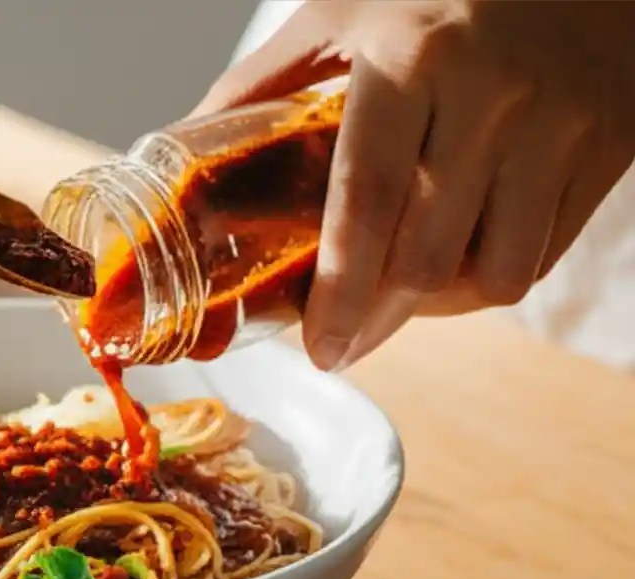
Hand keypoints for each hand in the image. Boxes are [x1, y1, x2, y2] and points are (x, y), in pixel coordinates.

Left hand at [196, 0, 634, 369]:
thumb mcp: (345, 11)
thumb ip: (266, 79)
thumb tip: (186, 144)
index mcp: (411, 58)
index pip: (367, 198)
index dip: (338, 287)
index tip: (316, 345)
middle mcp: (492, 94)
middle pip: (427, 254)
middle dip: (375, 320)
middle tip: (339, 345)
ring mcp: (560, 125)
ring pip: (496, 272)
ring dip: (435, 311)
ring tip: (394, 305)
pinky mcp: (607, 148)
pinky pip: (542, 255)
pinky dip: (489, 281)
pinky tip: (451, 272)